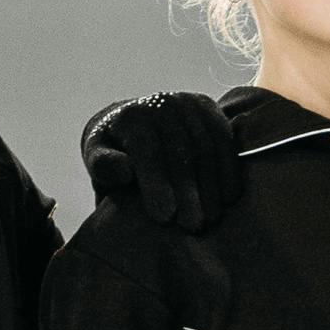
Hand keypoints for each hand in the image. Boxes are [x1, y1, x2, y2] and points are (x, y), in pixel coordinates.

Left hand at [84, 88, 239, 235]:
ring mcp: (188, 103)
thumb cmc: (116, 154)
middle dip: (188, 192)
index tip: (164, 217)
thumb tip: (125, 171)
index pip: (147, 150)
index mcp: (130, 117)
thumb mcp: (99, 159)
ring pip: (206, 149)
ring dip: (211, 187)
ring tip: (210, 219)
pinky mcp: (209, 108)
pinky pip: (225, 142)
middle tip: (192, 226)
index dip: (156, 184)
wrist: (137, 124)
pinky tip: (227, 199)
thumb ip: (105, 166)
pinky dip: (229, 172)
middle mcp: (160, 103)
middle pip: (181, 152)